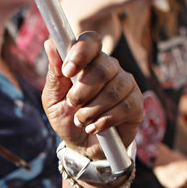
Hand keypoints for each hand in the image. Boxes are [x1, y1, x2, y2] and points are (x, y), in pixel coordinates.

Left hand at [43, 34, 141, 151]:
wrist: (81, 146)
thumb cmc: (67, 118)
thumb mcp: (53, 99)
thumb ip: (54, 73)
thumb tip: (50, 43)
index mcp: (88, 61)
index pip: (91, 41)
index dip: (81, 52)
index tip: (68, 71)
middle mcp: (110, 68)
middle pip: (103, 67)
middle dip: (82, 91)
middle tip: (73, 104)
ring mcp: (126, 85)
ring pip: (114, 90)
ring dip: (91, 110)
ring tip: (81, 120)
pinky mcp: (136, 104)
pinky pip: (124, 107)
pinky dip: (104, 121)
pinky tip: (94, 127)